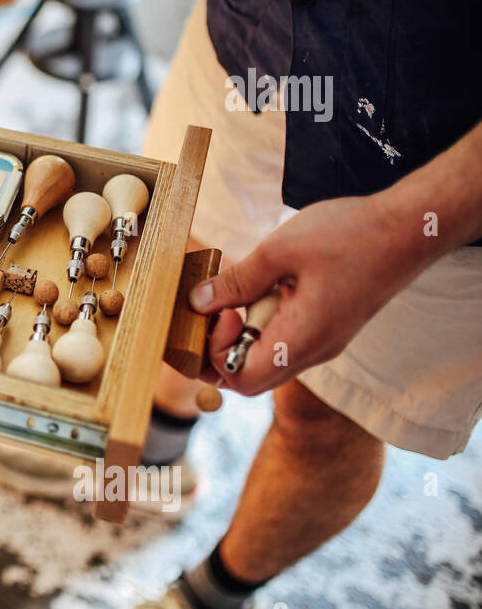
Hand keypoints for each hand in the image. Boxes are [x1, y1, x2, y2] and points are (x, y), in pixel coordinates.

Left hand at [190, 194, 432, 393]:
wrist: (410, 228)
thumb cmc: (352, 235)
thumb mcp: (280, 250)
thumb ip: (236, 281)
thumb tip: (198, 301)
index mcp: (303, 340)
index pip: (241, 380)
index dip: (215, 352)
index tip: (220, 312)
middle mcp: (315, 351)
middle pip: (251, 375)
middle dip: (222, 346)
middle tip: (220, 306)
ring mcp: (323, 341)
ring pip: (267, 356)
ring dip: (246, 329)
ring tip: (247, 288)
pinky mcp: (327, 326)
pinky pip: (285, 337)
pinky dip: (265, 317)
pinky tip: (267, 284)